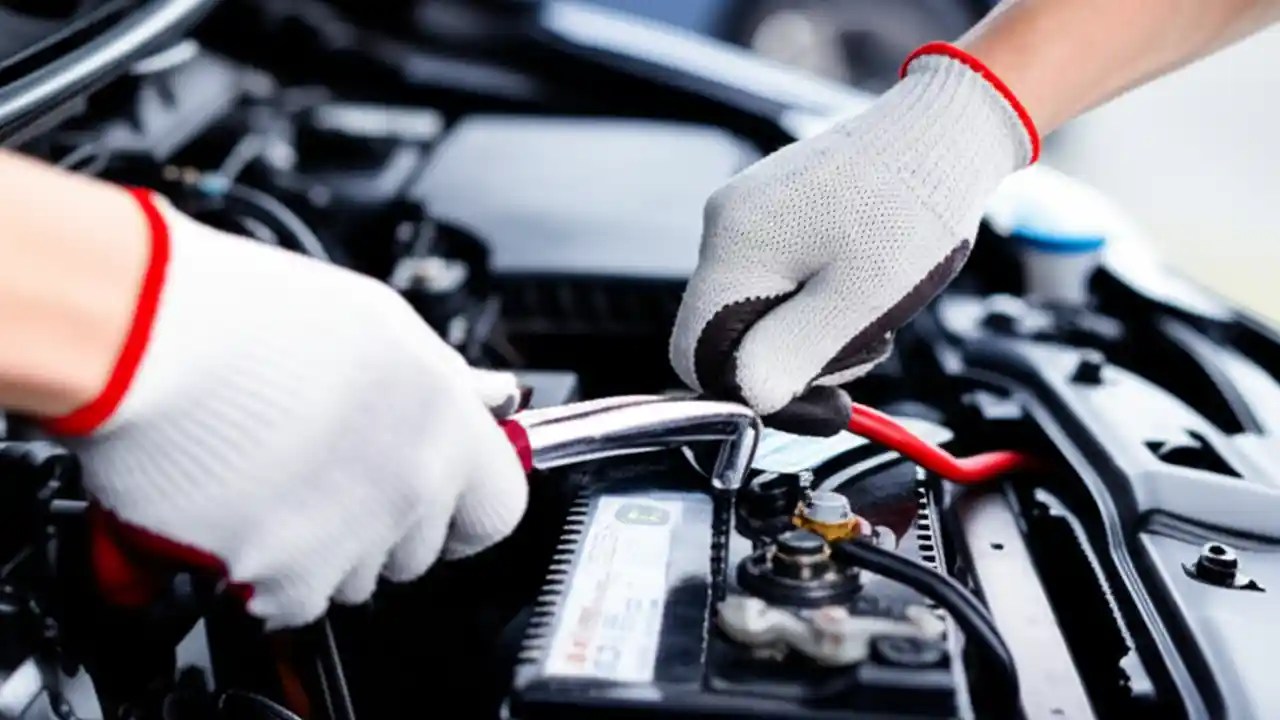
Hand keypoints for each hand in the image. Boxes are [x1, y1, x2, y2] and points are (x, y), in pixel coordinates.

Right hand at [44, 190, 527, 628]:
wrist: (151, 335)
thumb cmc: (253, 314)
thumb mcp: (376, 323)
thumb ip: (443, 380)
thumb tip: (492, 398)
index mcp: (445, 422)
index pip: (499, 508)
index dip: (468, 510)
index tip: (446, 504)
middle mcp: (409, 484)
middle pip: (422, 550)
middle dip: (385, 525)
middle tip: (332, 475)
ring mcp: (350, 534)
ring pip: (355, 578)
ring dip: (323, 548)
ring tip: (274, 480)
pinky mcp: (281, 574)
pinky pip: (291, 601)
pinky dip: (265, 574)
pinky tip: (242, 513)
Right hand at [670, 45, 1038, 434]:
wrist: (944, 130)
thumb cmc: (912, 206)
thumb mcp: (857, 299)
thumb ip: (790, 354)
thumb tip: (747, 396)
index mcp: (734, 247)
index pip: (694, 354)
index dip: (748, 391)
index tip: (817, 397)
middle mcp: (723, 223)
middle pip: (726, 334)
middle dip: (789, 356)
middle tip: (858, 341)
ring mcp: (744, 211)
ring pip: (752, 309)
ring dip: (807, 327)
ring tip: (865, 303)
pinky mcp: (768, 208)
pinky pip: (771, 277)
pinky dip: (811, 296)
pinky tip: (856, 279)